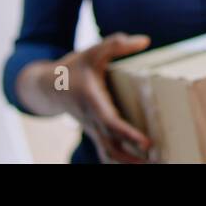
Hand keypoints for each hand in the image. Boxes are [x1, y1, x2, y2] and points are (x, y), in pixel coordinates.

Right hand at [53, 33, 153, 163]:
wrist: (48, 87)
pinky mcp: (94, 132)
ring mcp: (92, 128)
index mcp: (92, 101)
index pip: (111, 122)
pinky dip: (121, 159)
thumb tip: (145, 40)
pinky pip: (107, 150)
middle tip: (157, 160)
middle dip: (133, 157)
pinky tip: (139, 161)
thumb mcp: (94, 51)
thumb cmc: (74, 68)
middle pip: (111, 146)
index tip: (146, 143)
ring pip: (108, 153)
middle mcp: (92, 119)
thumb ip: (117, 44)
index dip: (128, 134)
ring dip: (128, 162)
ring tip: (152, 164)